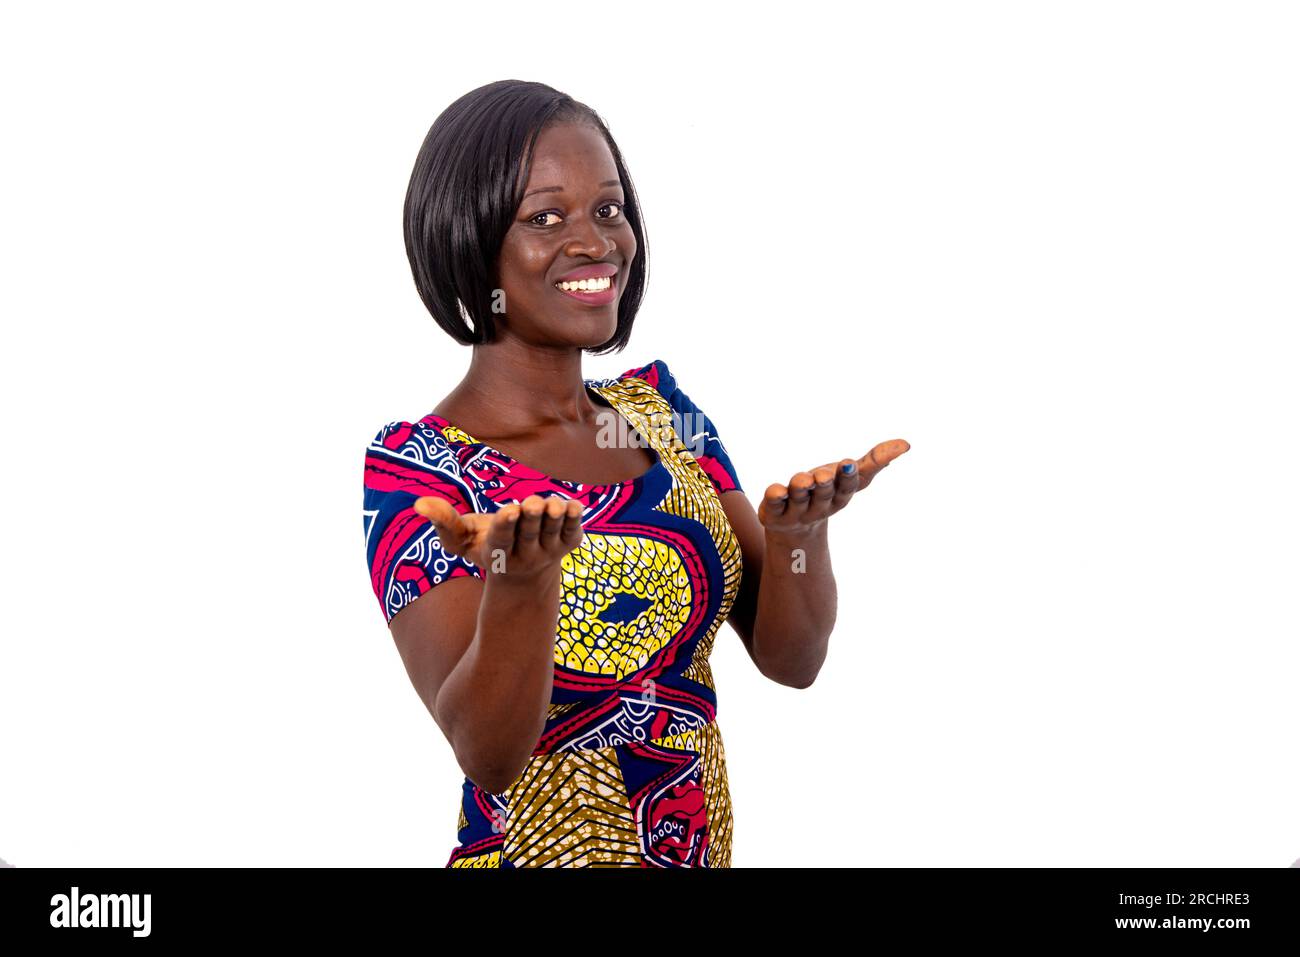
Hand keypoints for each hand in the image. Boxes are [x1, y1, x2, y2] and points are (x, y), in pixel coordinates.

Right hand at [412, 494, 583, 579]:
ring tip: (554, 504)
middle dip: (531, 519)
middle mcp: (525, 555)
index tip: (509, 509)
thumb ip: (443, 522)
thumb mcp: (461, 537)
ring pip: (552, 533)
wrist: (524, 570)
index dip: (506, 525)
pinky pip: (573, 532)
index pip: (503, 539)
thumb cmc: (485, 543)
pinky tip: (576, 506)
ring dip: (555, 519)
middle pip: (529, 535)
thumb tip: (419, 504)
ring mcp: (548, 551)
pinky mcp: (568, 543)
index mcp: (498, 552)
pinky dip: (575, 520)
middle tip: (532, 503)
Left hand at [758, 439, 910, 539]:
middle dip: (824, 485)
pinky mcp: (773, 512)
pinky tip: (776, 490)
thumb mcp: (848, 477)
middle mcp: (818, 505)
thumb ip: (873, 461)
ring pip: (797, 498)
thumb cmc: (825, 492)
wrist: (793, 526)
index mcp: (838, 496)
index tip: (849, 464)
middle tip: (823, 475)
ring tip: (802, 480)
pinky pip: (773, 504)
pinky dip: (774, 497)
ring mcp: (795, 511)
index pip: (846, 488)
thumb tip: (906, 444)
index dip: (847, 477)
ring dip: (799, 488)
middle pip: (823, 495)